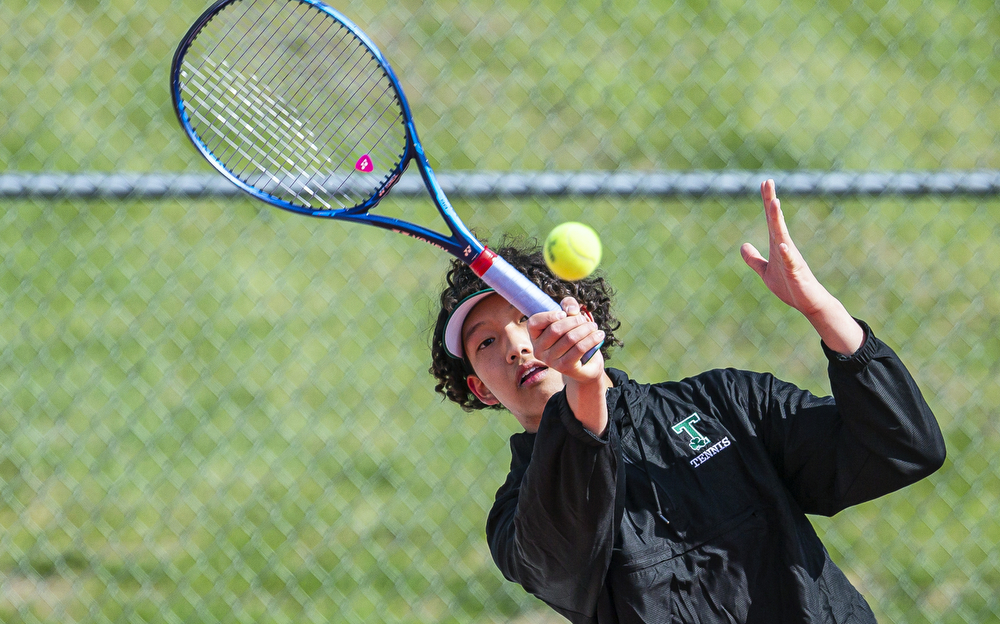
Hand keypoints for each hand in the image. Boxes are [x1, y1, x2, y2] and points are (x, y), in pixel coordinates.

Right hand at [527, 297, 605, 382]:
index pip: (534, 322)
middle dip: (574, 320)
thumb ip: (568, 305)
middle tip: (584, 320)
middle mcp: (539, 350)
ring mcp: (550, 361)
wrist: (585, 364)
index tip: (564, 313)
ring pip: (570, 338)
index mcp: (535, 336)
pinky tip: (600, 335)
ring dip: (586, 328)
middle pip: (555, 329)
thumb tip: (571, 310)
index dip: (549, 316)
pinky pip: (579, 348)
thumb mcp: (570, 317)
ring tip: (594, 326)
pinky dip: (592, 339)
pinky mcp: (564, 367)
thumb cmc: (574, 336)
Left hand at [740, 179, 832, 316]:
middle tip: (768, 182)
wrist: (809, 304)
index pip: (771, 220)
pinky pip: (790, 261)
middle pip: (776, 221)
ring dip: (778, 220)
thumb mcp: (765, 272)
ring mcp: (792, 259)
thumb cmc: (790, 286)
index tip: (764, 182)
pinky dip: (786, 252)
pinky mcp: (797, 272)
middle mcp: (785, 247)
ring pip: (783, 236)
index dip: (767, 202)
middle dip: (771, 202)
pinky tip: (781, 244)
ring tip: (774, 203)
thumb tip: (742, 246)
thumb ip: (754, 259)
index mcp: (777, 245)